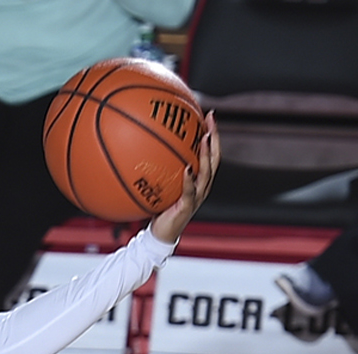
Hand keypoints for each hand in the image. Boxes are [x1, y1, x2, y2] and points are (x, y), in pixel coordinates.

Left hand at [148, 112, 219, 243]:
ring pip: (207, 173)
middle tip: (210, 119)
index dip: (212, 135)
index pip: (210, 153)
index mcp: (198, 179)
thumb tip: (142, 143)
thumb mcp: (161, 184)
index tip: (208, 115)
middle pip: (214, 159)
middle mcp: (202, 186)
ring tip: (204, 138)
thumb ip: (160, 167)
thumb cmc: (160, 207)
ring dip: (206, 155)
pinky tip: (186, 169)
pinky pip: (190, 191)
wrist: (160, 233)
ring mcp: (196, 197)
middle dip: (214, 138)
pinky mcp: (187, 207)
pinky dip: (189, 180)